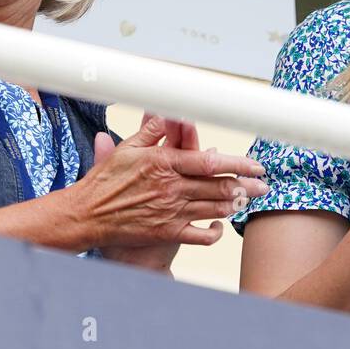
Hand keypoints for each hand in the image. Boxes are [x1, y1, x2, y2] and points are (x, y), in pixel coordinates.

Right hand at [76, 113, 268, 260]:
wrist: (87, 215)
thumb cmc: (105, 181)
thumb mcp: (128, 149)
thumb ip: (153, 130)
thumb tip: (170, 112)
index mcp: (164, 163)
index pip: (210, 162)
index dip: (238, 164)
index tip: (255, 165)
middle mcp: (171, 187)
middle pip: (219, 187)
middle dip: (246, 186)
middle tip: (263, 185)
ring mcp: (170, 212)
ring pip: (214, 208)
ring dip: (235, 205)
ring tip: (249, 200)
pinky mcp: (166, 232)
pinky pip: (199, 235)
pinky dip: (215, 232)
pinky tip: (221, 226)